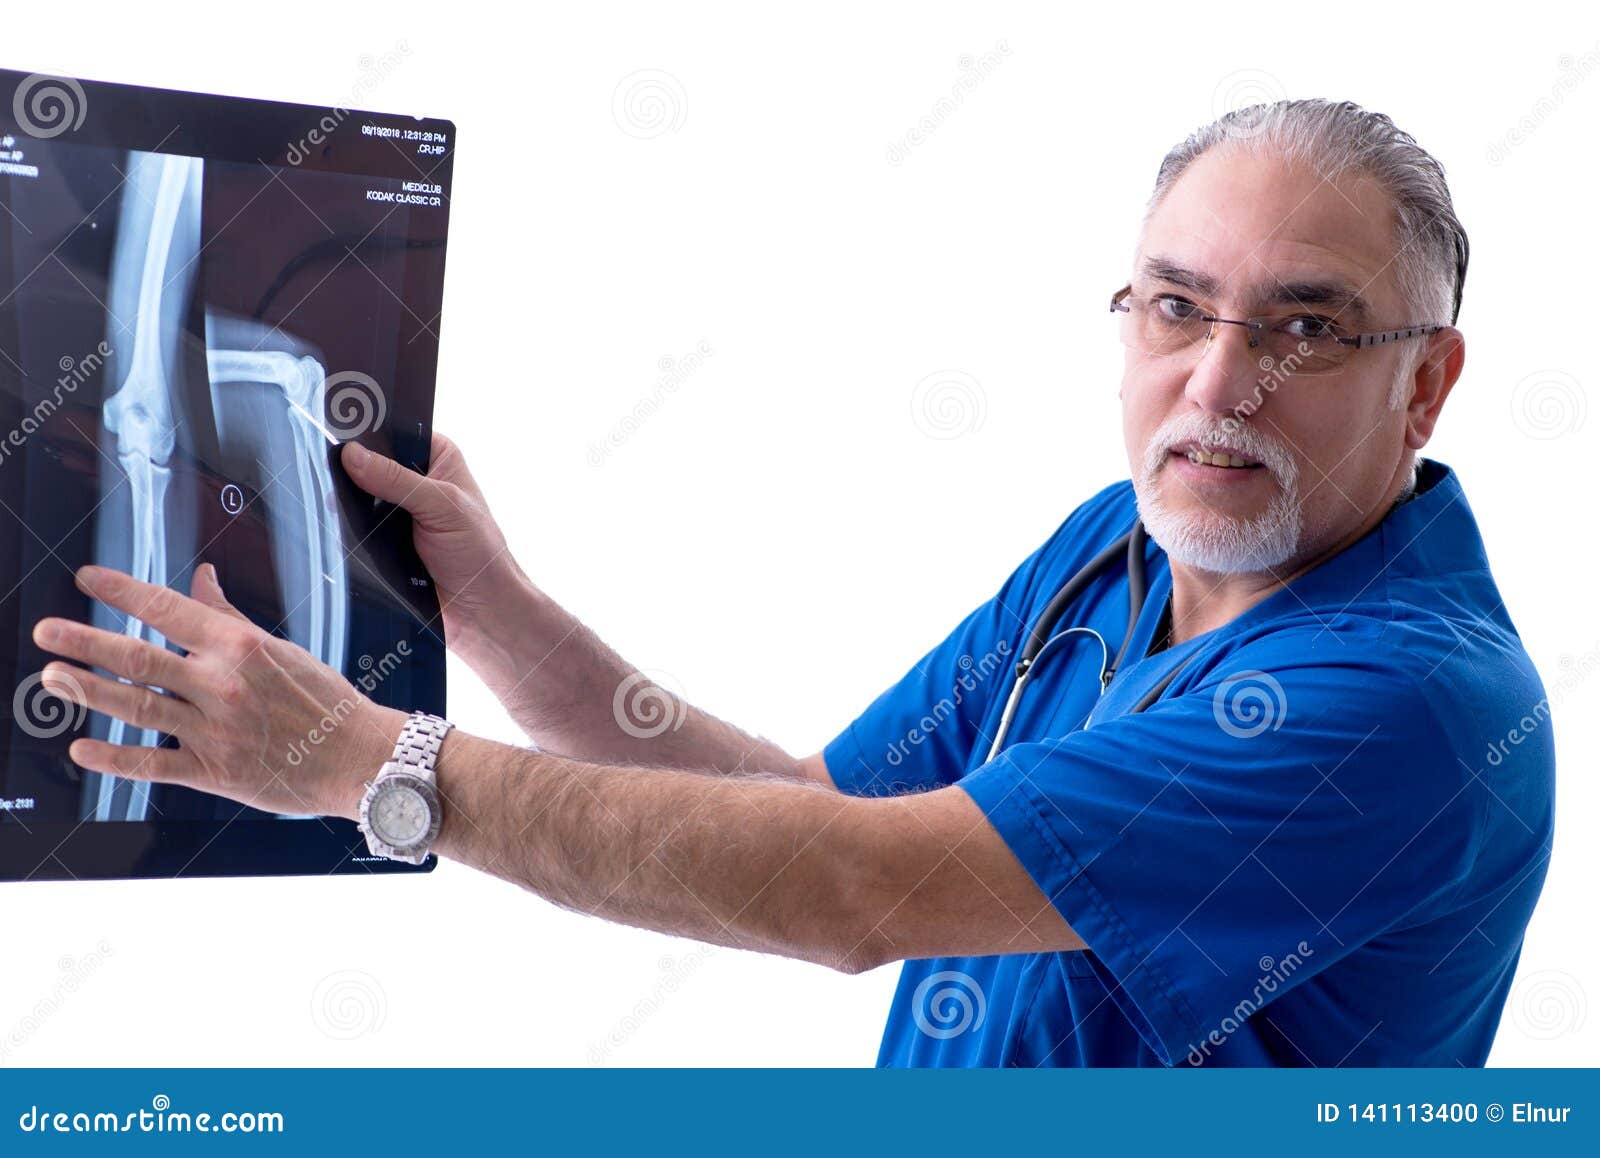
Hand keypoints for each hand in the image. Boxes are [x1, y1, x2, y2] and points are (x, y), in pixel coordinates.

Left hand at [32, 563, 405, 819]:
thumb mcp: (281, 648)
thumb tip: (200, 578)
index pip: (169, 609)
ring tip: (52, 677)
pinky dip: (114, 758)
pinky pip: (152, 764)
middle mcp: (223, 684)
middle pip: (139, 659)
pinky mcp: (213, 770)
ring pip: (137, 707)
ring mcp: (215, 729)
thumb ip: (229, 616)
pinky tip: (83, 748)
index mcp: (240, 646)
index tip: (88, 578)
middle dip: (85, 642)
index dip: (123, 591)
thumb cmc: (324, 700)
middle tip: (47, 630)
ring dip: (88, 691)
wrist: (359, 757)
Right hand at [341, 431, 518, 653]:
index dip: (367, 430)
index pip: (394, 430)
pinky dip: (345, 530)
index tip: (336, 431)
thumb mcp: (442, 507)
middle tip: (320, 469)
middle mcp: (417, 479)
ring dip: (345, 504)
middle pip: (369, 463)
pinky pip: (355, 528)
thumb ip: (398, 480)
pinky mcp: (383, 542)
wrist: (481, 613)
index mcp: (438, 457)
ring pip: (358, 497)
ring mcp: (398, 511)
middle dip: (350, 470)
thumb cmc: (479, 554)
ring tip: (320, 501)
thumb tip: (352, 454)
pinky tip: (328, 530)